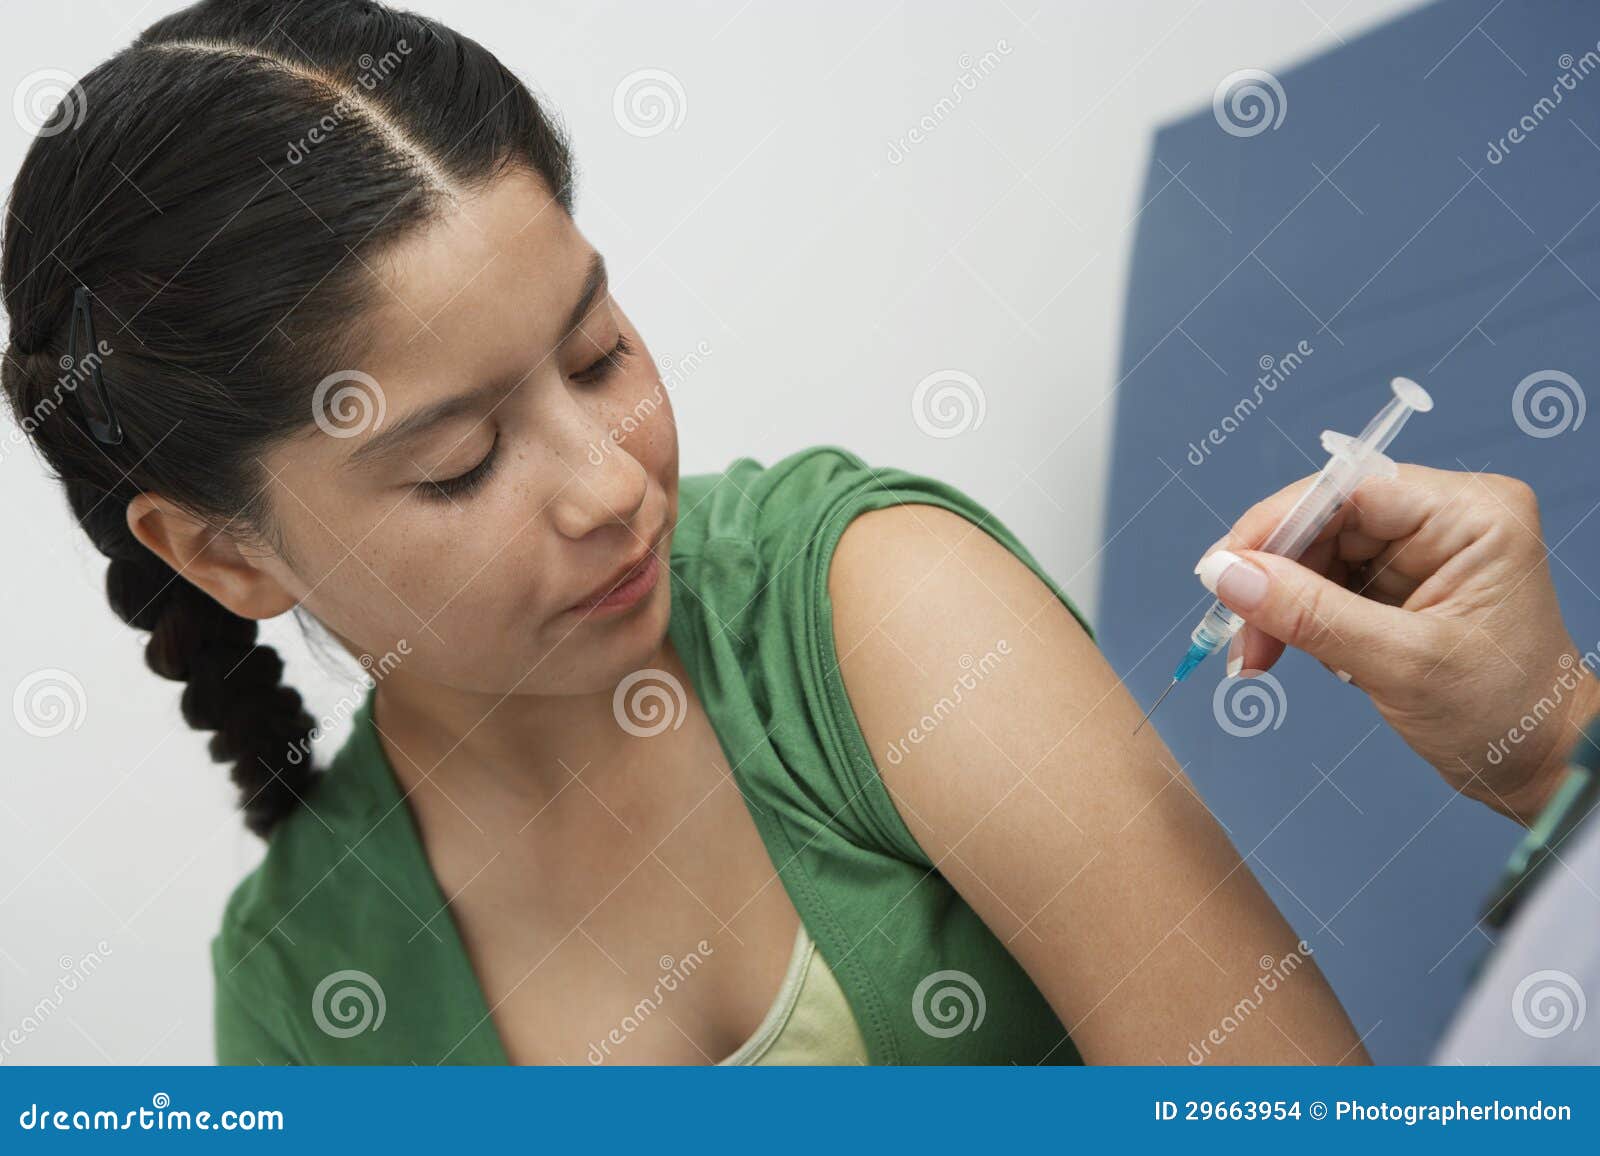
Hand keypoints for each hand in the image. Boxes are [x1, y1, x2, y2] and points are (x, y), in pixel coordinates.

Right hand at [1195, 464, 1598, 826]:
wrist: (1544, 767)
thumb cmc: (1503, 715)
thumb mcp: (1400, 664)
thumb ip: (1309, 614)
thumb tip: (1225, 574)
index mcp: (1471, 514)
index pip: (1349, 489)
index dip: (1277, 524)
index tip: (1222, 568)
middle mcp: (1448, 517)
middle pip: (1326, 520)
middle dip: (1273, 577)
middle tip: (1235, 633)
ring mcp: (1425, 549)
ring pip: (1319, 553)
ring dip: (1278, 603)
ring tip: (1257, 656)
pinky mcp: (1404, 582)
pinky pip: (1329, 582)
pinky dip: (1297, 618)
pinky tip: (1285, 650)